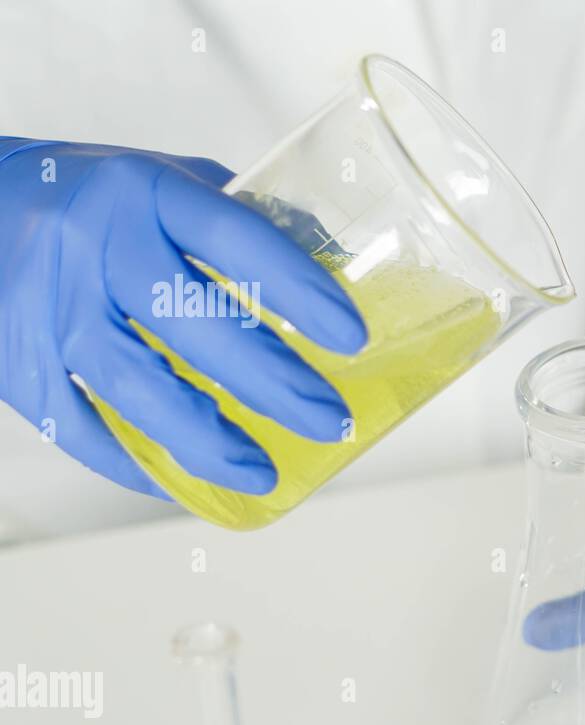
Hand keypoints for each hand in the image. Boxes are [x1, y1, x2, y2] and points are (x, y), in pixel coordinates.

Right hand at [0, 138, 367, 496]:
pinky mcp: (13, 361)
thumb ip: (247, 221)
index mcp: (146, 194)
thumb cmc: (92, 200)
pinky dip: (134, 460)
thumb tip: (339, 269)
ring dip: (208, 441)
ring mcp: (48, 307)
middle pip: (193, 325)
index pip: (236, 240)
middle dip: (274, 383)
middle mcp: (94, 247)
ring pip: (135, 388)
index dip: (298, 291)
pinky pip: (79, 426)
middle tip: (331, 422)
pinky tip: (183, 480)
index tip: (351, 337)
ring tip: (263, 472)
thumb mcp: (167, 183)